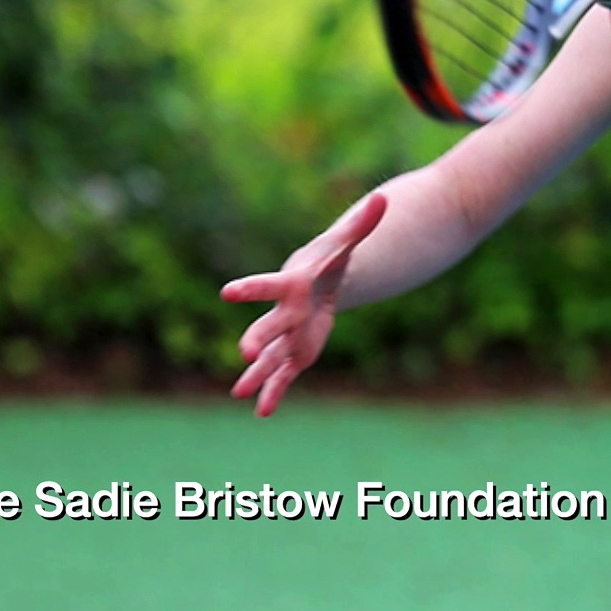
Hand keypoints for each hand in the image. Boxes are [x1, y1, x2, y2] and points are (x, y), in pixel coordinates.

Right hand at [218, 192, 387, 416]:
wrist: (319, 282)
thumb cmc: (330, 259)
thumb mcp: (347, 242)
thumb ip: (362, 224)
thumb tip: (384, 198)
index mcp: (292, 285)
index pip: (269, 286)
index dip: (250, 289)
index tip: (226, 292)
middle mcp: (284, 313)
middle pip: (267, 326)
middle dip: (257, 339)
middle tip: (245, 352)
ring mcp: (287, 335)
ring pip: (270, 357)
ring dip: (257, 375)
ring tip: (239, 393)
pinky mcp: (296, 354)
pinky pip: (283, 376)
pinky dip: (274, 393)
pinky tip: (262, 412)